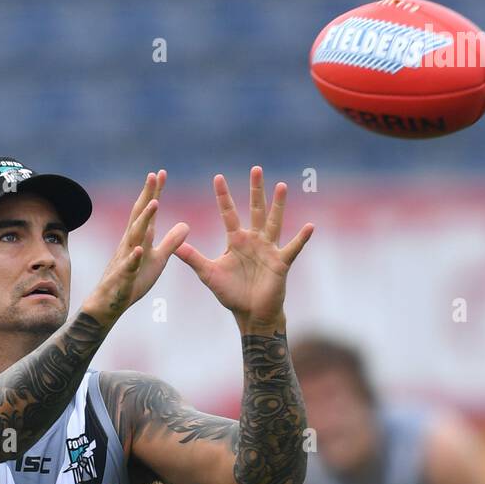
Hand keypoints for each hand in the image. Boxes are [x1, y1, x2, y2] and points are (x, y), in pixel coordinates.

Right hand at [84, 171, 188, 326]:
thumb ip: (171, 242)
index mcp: (140, 239)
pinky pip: (129, 267)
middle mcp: (131, 243)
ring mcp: (126, 259)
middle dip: (147, 196)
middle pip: (140, 216)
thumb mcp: (158, 259)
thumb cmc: (134, 280)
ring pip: (135, 236)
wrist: (110, 303)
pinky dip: (134, 258)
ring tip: (155, 204)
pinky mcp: (124, 278)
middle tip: (154, 174)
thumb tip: (186, 224)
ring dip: (144, 220)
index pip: (148, 212)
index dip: (154, 192)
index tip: (161, 172)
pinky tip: (139, 250)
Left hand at [174, 167, 313, 331]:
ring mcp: (269, 250)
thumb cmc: (231, 294)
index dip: (223, 196)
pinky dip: (301, 239)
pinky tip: (310, 226)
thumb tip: (175, 246)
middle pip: (255, 210)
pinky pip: (292, 248)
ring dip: (279, 205)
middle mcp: (254, 240)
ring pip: (275, 222)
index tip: (218, 177)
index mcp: (237, 241)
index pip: (229, 213)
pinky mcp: (280, 262)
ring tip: (282, 185)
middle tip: (256, 168)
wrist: (250, 314)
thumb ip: (193, 259)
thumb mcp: (209, 275)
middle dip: (256, 190)